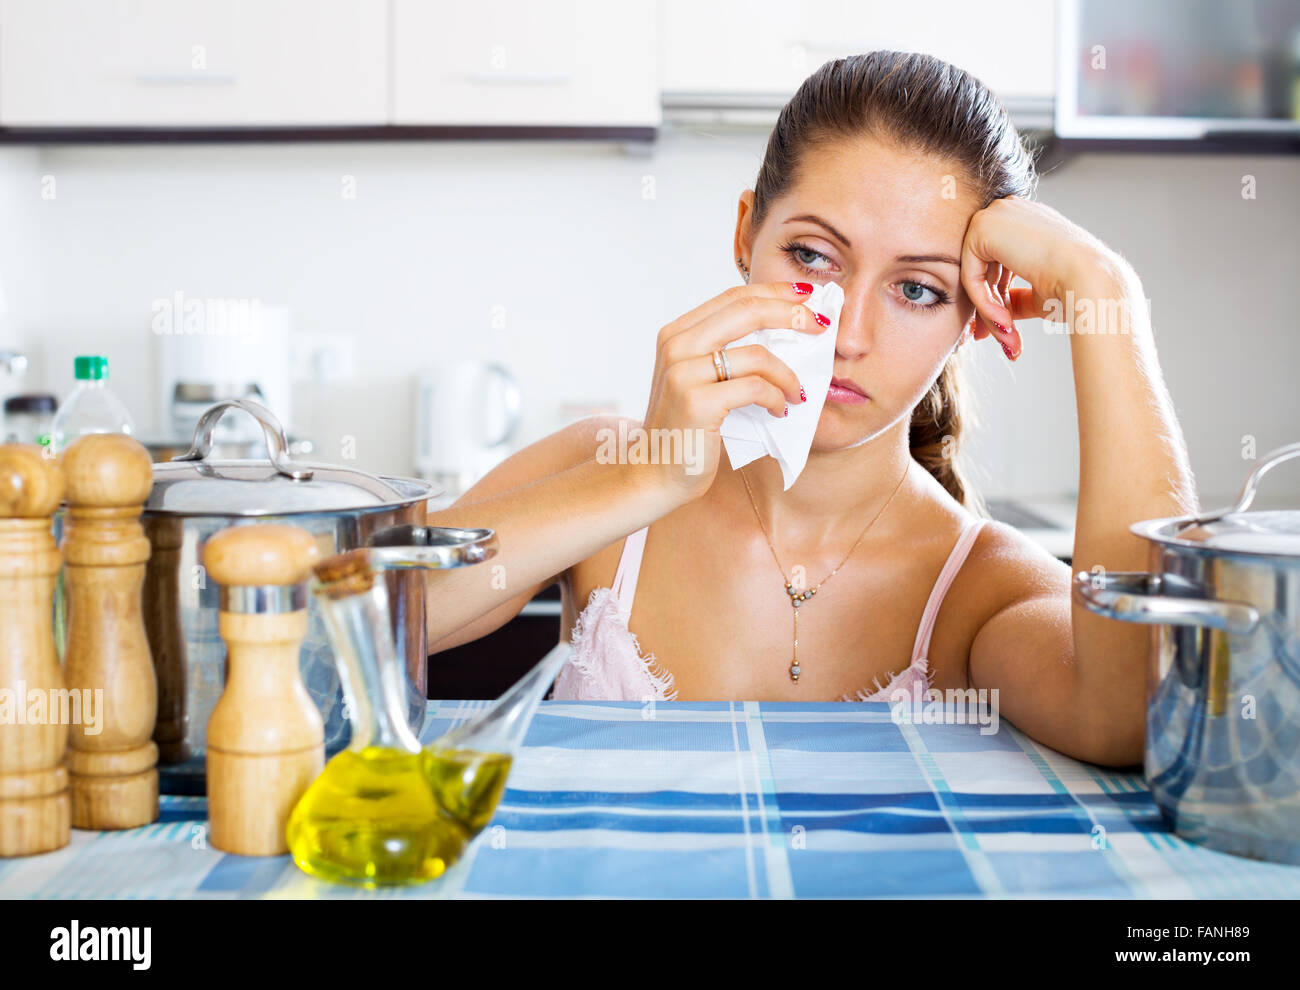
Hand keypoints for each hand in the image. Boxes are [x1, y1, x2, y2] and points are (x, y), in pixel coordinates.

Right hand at [640, 280, 829, 503]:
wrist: (653, 473)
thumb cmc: (684, 428)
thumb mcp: (697, 379)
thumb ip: (724, 352)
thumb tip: (782, 332)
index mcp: (677, 333)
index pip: (734, 297)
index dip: (775, 293)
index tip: (807, 298)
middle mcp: (676, 345)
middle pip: (747, 311)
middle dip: (792, 315)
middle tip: (821, 328)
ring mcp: (683, 372)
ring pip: (757, 354)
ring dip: (788, 374)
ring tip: (798, 392)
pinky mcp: (697, 401)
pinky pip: (754, 388)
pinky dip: (776, 397)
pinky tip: (780, 410)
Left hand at [959, 195, 1134, 360]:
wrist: (1089, 280)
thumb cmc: (1074, 287)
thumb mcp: (1038, 293)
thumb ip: (1013, 298)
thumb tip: (995, 317)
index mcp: (1026, 221)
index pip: (998, 264)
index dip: (997, 299)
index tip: (1002, 328)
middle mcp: (1010, 211)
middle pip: (984, 270)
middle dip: (990, 309)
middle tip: (999, 338)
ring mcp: (995, 214)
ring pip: (976, 276)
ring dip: (989, 312)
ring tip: (1009, 335)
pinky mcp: (982, 227)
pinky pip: (970, 275)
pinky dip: (984, 303)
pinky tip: (1005, 321)